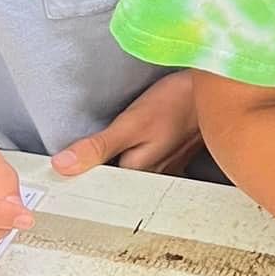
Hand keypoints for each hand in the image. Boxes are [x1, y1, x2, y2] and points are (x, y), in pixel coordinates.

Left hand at [51, 72, 201, 177]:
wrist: (214, 88)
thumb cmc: (176, 102)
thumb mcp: (132, 123)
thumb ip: (98, 147)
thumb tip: (63, 166)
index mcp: (141, 175)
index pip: (102, 187)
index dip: (81, 179)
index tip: (61, 175)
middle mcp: (156, 178)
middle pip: (119, 182)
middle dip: (99, 175)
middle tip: (71, 168)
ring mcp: (169, 168)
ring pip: (134, 174)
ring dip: (117, 167)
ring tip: (98, 159)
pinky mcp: (175, 156)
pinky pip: (149, 164)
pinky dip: (136, 158)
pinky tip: (133, 147)